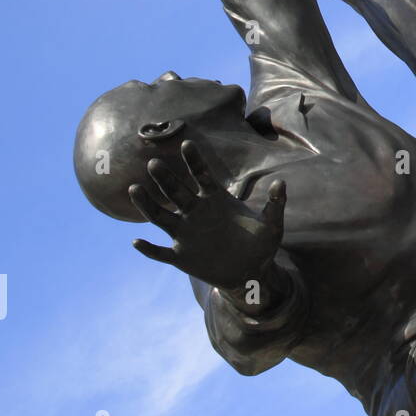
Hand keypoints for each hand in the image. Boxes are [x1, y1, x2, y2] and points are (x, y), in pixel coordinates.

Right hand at [128, 139, 286, 291]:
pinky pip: (160, 252)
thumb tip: (281, 182)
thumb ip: (275, 203)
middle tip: (154, 163)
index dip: (195, 161)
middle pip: (177, 192)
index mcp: (216, 200)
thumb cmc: (261, 244)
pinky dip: (149, 249)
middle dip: (166, 178)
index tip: (188, 143)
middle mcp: (196, 213)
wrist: (251, 271)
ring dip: (147, 204)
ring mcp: (186, 234)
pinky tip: (136, 242)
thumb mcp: (272, 225)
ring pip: (161, 217)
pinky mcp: (181, 257)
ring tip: (134, 189)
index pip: (202, 176)